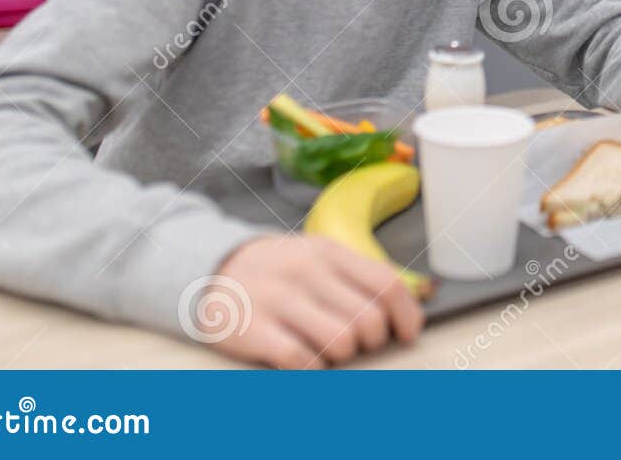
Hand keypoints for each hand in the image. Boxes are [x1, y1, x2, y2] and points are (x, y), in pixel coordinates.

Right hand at [200, 234, 423, 367]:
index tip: (407, 335)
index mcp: (329, 252)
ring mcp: (279, 299)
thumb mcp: (319, 257)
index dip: (407, 316)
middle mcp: (307, 271)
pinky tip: (303, 360)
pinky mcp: (253, 328)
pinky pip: (301, 361)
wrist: (211, 269)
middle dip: (372, 342)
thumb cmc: (279, 270)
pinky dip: (311, 368)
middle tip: (358, 343)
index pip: (387, 284)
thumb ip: (359, 277)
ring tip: (327, 349)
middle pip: (368, 319)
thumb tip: (408, 309)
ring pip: (341, 342)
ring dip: (342, 356)